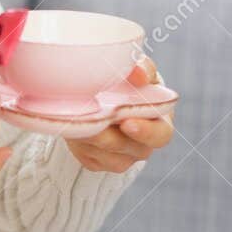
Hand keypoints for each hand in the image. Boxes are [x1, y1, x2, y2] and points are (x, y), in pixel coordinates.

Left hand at [65, 55, 174, 171]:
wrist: (103, 96)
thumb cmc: (128, 84)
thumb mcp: (138, 72)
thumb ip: (142, 69)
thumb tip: (139, 73)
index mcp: (159, 123)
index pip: (160, 135)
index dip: (145, 132)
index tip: (127, 122)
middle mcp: (142, 145)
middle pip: (126, 148)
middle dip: (107, 136)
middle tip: (92, 121)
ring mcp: (120, 157)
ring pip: (103, 154)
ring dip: (88, 137)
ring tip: (76, 118)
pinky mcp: (97, 162)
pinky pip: (87, 156)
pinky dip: (78, 142)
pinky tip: (71, 125)